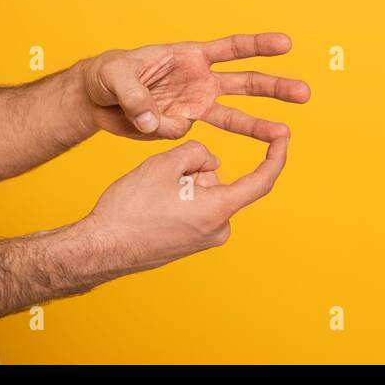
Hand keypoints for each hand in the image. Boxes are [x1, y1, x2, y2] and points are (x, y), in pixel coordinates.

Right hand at [79, 138, 288, 273]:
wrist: (100, 248)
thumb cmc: (129, 209)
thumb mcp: (164, 164)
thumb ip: (197, 153)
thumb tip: (212, 163)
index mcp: (218, 210)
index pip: (262, 180)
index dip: (276, 155)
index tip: (284, 137)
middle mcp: (218, 229)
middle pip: (220, 183)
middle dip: (195, 171)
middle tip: (163, 176)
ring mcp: (205, 240)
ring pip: (205, 195)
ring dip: (185, 185)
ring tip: (151, 196)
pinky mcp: (191, 244)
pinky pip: (195, 210)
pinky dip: (180, 199)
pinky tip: (152, 206)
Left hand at [80, 32, 309, 141]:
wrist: (93, 100)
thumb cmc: (106, 74)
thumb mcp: (114, 76)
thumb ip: (136, 95)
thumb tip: (155, 123)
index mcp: (190, 56)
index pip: (231, 49)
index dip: (259, 45)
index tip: (286, 44)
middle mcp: (200, 81)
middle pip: (247, 83)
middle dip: (276, 87)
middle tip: (305, 93)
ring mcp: (194, 105)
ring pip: (235, 116)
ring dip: (259, 126)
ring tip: (284, 136)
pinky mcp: (181, 125)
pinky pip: (188, 136)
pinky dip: (171, 135)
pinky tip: (149, 124)